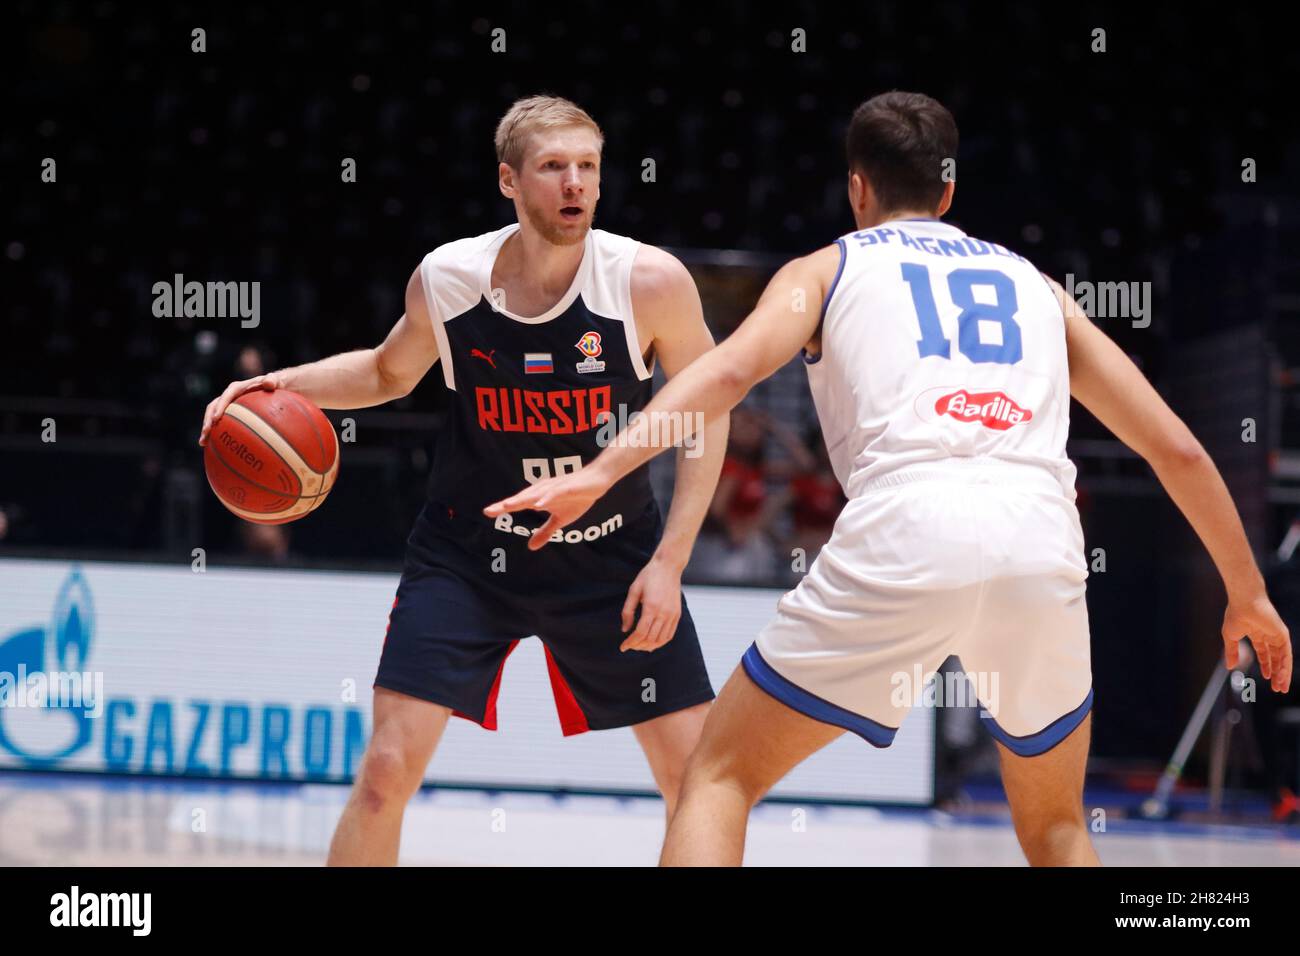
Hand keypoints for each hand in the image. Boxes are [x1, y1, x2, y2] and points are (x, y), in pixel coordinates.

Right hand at [198, 373, 283, 445]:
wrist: (270, 387)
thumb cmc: (273, 385)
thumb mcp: (274, 381)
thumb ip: (272, 380)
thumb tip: (270, 383)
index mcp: (236, 388)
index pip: (225, 396)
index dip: (220, 407)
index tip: (216, 418)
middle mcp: (228, 396)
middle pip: (213, 407)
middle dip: (208, 420)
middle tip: (206, 433)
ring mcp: (227, 405)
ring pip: (212, 416)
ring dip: (207, 428)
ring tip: (203, 442)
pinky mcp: (228, 413)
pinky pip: (219, 423)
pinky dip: (215, 433)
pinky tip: (212, 447)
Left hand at [482, 465, 612, 551]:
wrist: (597, 481)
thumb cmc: (578, 497)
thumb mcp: (560, 520)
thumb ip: (545, 532)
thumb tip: (530, 547)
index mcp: (539, 498)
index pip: (518, 503)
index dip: (502, 508)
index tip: (486, 512)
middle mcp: (543, 491)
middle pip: (521, 498)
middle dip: (506, 504)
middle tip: (489, 510)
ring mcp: (554, 488)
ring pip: (535, 494)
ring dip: (521, 500)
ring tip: (507, 506)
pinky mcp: (567, 487)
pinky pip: (554, 493)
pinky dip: (546, 498)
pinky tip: (538, 505)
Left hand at [620, 554, 683, 652]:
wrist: (668, 567)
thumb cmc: (649, 576)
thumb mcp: (633, 590)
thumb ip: (627, 611)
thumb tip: (624, 629)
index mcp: (651, 606)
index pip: (640, 632)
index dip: (630, 642)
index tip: (623, 647)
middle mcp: (663, 613)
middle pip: (650, 638)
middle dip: (638, 646)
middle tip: (629, 646)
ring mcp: (672, 614)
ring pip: (661, 639)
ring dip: (649, 646)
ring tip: (639, 646)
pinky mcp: (677, 614)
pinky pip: (670, 634)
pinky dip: (661, 642)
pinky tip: (653, 643)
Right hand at [1222, 594, 1291, 692]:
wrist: (1244, 602)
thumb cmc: (1235, 615)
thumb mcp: (1230, 637)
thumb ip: (1231, 652)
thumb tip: (1230, 667)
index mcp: (1256, 633)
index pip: (1264, 653)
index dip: (1266, 665)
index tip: (1266, 677)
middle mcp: (1269, 635)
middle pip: (1276, 658)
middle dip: (1276, 673)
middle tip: (1277, 688)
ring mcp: (1277, 635)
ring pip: (1283, 659)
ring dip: (1283, 674)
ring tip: (1281, 687)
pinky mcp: (1283, 635)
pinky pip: (1286, 654)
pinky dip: (1285, 666)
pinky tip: (1282, 676)